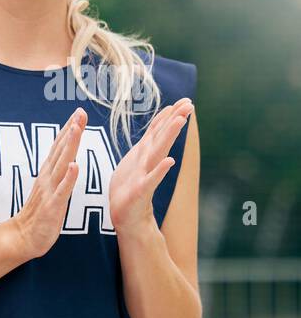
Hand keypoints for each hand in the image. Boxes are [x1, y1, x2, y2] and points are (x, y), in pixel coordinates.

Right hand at [10, 108, 85, 259]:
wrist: (23, 237)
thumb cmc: (40, 214)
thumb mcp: (50, 189)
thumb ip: (57, 173)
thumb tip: (67, 157)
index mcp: (48, 174)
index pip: (59, 147)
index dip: (69, 129)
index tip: (78, 112)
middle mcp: (47, 178)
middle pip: (61, 150)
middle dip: (71, 130)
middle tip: (80, 112)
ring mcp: (49, 191)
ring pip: (61, 165)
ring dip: (69, 146)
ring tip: (77, 129)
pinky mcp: (52, 206)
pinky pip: (62, 190)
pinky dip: (68, 177)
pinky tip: (74, 165)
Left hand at [109, 99, 193, 236]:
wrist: (127, 217)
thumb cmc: (129, 187)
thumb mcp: (136, 160)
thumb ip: (147, 144)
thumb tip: (158, 127)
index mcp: (145, 154)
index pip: (158, 131)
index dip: (169, 116)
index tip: (185, 101)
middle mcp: (148, 162)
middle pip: (162, 137)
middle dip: (175, 120)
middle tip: (190, 104)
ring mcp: (146, 175)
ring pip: (158, 152)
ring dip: (169, 136)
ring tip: (180, 121)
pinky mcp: (140, 191)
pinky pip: (151, 179)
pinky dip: (160, 170)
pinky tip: (170, 161)